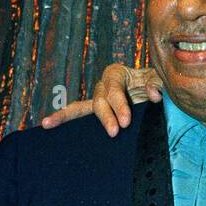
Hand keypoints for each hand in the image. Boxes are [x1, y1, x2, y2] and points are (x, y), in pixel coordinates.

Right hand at [39, 63, 162, 136]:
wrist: (153, 93)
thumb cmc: (155, 84)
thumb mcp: (159, 80)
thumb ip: (157, 84)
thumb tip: (154, 95)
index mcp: (117, 74)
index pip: (114, 88)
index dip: (119, 104)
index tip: (126, 121)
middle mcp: (103, 85)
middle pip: (99, 100)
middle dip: (106, 116)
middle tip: (115, 131)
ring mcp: (97, 99)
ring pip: (83, 107)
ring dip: (68, 116)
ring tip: (49, 123)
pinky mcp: (96, 111)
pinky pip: (77, 114)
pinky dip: (62, 118)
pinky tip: (46, 124)